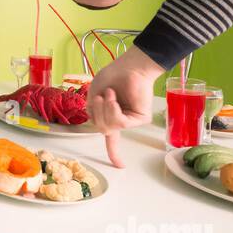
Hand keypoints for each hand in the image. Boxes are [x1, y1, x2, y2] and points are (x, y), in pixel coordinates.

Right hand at [86, 46, 163, 167]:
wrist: (128, 66)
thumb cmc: (113, 77)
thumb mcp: (93, 95)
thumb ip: (93, 112)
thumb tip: (104, 130)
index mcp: (110, 116)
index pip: (112, 140)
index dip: (114, 154)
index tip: (120, 166)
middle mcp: (121, 120)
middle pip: (102, 130)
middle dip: (97, 113)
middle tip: (100, 97)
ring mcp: (131, 120)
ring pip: (109, 128)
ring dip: (104, 109)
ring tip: (110, 94)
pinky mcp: (140, 119)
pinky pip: (120, 123)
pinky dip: (112, 109)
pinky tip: (114, 98)